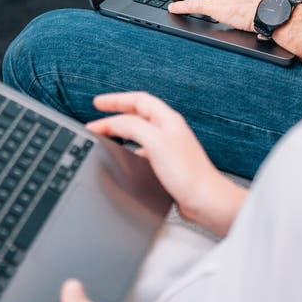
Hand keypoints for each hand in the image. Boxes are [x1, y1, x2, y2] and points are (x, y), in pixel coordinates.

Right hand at [91, 92, 246, 235]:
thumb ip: (133, 127)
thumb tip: (114, 123)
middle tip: (97, 115)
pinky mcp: (166, 164)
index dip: (116, 100)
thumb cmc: (187, 173)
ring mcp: (168, 147)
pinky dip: (128, 149)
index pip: (138, 100)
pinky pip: (142, 150)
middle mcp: (169, 130)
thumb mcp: (155, 143)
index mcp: (168, 119)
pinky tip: (123, 158)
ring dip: (121, 131)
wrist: (205, 201)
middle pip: (137, 114)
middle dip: (116, 112)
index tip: (98, 104)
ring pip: (138, 132)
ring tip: (106, 135)